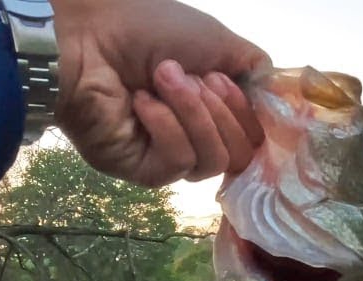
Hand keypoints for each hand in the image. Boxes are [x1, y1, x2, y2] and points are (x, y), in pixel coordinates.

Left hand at [49, 0, 269, 186]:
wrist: (88, 35)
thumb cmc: (146, 28)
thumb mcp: (216, 39)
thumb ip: (252, 68)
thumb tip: (274, 93)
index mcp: (210, 106)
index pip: (250, 136)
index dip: (246, 112)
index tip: (224, 77)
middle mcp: (192, 134)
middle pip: (238, 155)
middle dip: (221, 112)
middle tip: (194, 76)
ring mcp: (165, 156)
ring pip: (211, 162)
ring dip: (193, 114)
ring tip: (164, 80)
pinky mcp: (140, 170)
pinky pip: (176, 163)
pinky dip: (165, 127)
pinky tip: (142, 102)